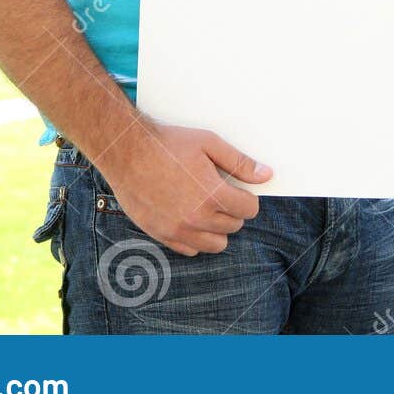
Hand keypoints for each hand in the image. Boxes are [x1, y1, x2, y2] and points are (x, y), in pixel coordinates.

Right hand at [99, 120, 271, 254]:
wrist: (127, 151)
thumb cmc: (168, 144)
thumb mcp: (209, 144)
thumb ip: (240, 163)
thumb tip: (266, 175)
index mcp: (212, 195)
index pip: (248, 210)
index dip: (248, 198)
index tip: (239, 190)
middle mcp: (196, 218)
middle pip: (233, 226)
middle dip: (233, 211)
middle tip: (221, 194)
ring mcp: (177, 229)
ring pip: (214, 245)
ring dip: (217, 229)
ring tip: (208, 209)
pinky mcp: (159, 234)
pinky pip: (189, 250)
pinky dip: (195, 238)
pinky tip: (190, 219)